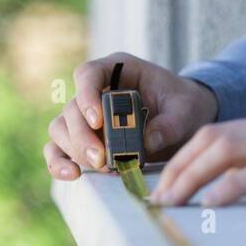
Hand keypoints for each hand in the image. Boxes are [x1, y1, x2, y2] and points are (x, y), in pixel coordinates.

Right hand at [44, 51, 218, 180]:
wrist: (185, 120)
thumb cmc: (183, 105)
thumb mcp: (185, 110)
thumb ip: (170, 124)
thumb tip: (148, 142)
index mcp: (118, 70)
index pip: (89, 74)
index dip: (87, 94)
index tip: (98, 119)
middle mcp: (96, 91)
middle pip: (73, 108)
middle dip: (83, 135)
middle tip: (101, 157)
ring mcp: (86, 116)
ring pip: (62, 129)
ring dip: (76, 150)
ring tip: (101, 166)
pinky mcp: (85, 140)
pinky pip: (60, 149)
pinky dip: (60, 163)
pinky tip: (73, 175)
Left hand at [149, 108, 245, 206]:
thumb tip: (238, 187)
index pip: (214, 134)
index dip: (182, 158)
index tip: (164, 186)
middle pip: (210, 138)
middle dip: (177, 168)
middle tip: (157, 200)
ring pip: (226, 149)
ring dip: (192, 176)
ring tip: (173, 203)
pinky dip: (231, 186)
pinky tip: (213, 204)